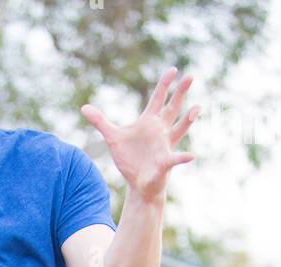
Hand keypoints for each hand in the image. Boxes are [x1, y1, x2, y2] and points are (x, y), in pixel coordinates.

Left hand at [81, 68, 199, 203]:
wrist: (138, 183)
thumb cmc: (129, 159)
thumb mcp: (113, 138)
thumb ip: (100, 121)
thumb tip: (83, 107)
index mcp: (149, 122)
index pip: (158, 99)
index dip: (165, 84)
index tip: (173, 69)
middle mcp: (160, 131)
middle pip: (172, 108)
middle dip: (180, 93)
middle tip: (190, 76)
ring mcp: (165, 145)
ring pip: (179, 129)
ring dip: (188, 119)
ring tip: (197, 108)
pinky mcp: (165, 162)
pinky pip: (175, 158)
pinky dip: (182, 157)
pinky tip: (191, 155)